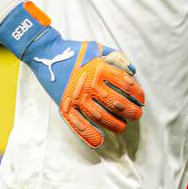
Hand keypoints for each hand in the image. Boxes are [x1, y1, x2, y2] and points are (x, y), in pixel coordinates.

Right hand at [0, 1, 145, 148]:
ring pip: (101, 117)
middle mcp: (89, 84)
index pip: (125, 84)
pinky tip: (100, 140)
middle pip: (116, 103)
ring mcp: (76, 97)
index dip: (138, 94)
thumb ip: (117, 57)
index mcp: (99, 68)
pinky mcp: (65, 106)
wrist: (46, 53)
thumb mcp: (97, 48)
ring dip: (115, 125)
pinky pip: (79, 125)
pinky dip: (90, 135)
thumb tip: (133, 71)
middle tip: (137, 115)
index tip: (141, 100)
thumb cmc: (75, 51)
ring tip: (122, 126)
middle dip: (131, 112)